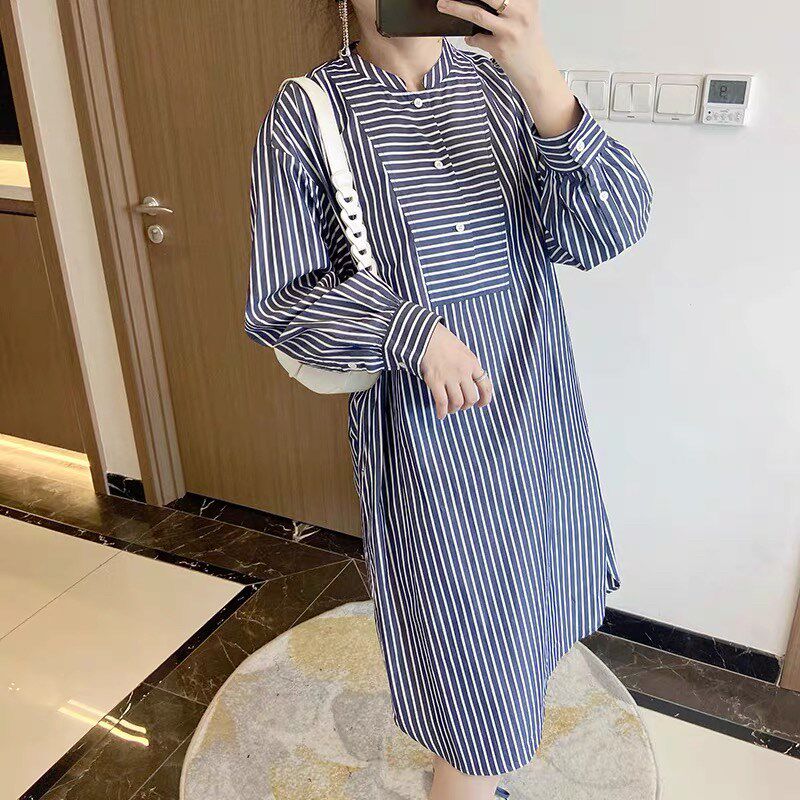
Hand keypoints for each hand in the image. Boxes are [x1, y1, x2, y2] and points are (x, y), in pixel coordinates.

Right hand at [420, 323, 493, 419]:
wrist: (425, 335)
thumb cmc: (443, 341)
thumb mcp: (463, 350)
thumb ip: (469, 366)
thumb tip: (471, 382)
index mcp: (473, 363)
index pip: (485, 386)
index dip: (485, 399)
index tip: (481, 404)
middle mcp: (463, 372)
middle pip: (471, 398)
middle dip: (467, 406)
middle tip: (462, 406)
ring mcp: (449, 377)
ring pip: (458, 402)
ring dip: (455, 409)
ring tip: (451, 409)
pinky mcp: (435, 381)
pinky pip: (441, 402)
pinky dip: (442, 411)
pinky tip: (440, 415)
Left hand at [436, 0, 580, 136]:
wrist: (537, 73)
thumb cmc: (529, 46)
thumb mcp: (525, 18)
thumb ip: (509, 6)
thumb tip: (480, 1)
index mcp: (527, 2)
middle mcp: (520, 13)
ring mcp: (510, 30)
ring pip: (477, 14)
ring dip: (455, 8)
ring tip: (443, 4)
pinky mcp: (500, 48)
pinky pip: (477, 39)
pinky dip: (471, 39)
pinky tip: (471, 39)